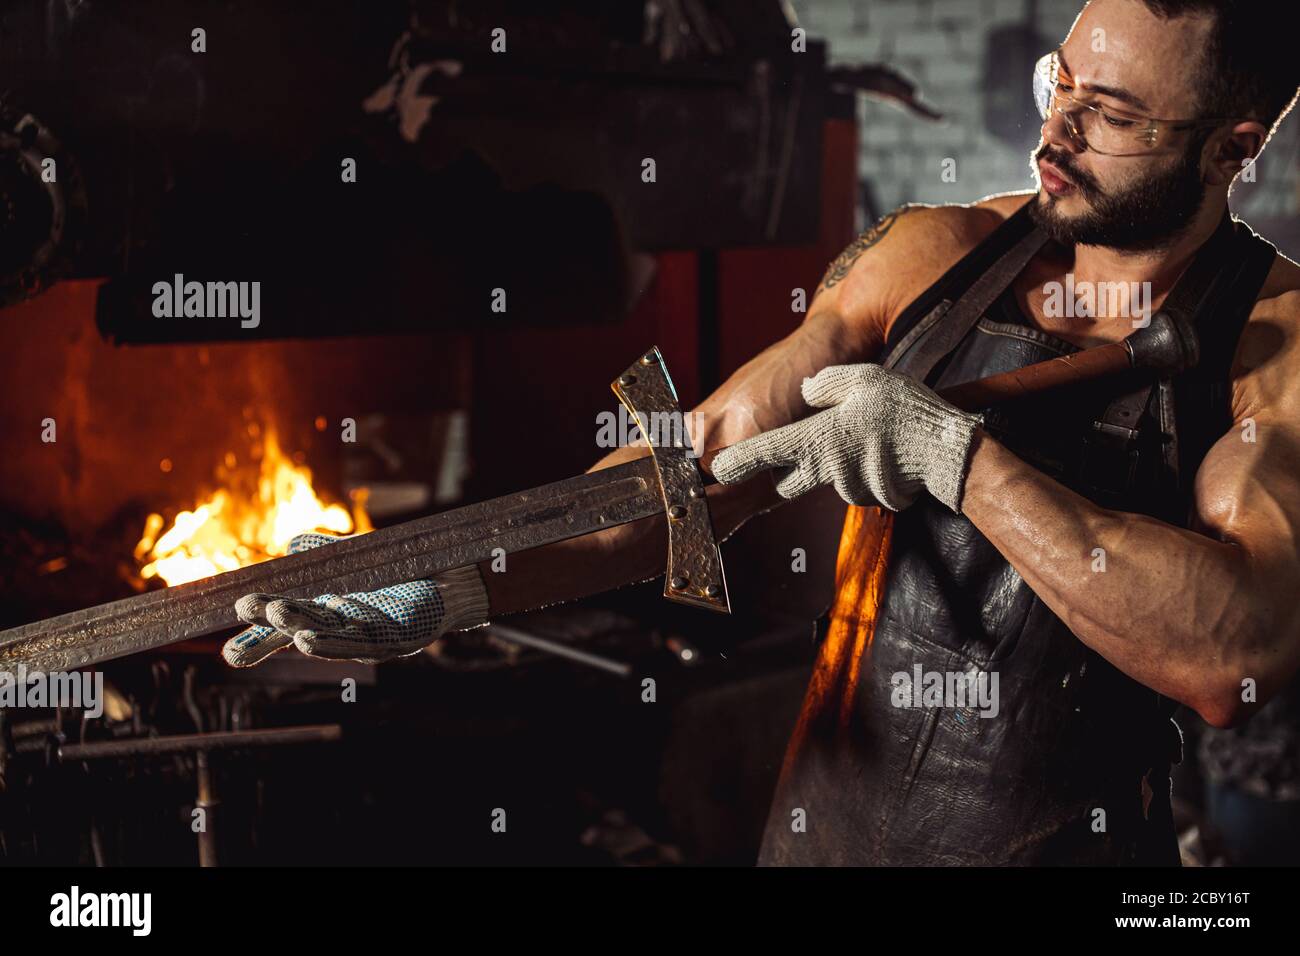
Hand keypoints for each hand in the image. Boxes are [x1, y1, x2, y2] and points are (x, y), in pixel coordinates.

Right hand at [222, 532, 489, 666]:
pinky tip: (306, 642)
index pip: (286, 628)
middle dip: (272, 620)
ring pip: (326, 634)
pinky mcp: (394, 642)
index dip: (258, 638)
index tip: (228, 650)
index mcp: (330, 613)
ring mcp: (368, 637)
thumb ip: (326, 554)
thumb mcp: (357, 560)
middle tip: (245, 607)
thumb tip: (291, 544)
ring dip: (297, 626)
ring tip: (273, 615)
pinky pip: (359, 645)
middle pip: (300, 628)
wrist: (453, 580)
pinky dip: (331, 645)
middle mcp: (344, 629)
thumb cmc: (402, 572)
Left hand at [710, 363, 981, 511]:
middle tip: (813, 445)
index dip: (737, 463)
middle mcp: (827, 469)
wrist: (945, 450)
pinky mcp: (871, 500)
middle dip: (790, 469)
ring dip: (842, 464)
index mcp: (817, 438)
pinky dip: (867, 473)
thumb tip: (807, 390)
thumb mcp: (863, 379)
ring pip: (830, 480)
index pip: (765, 453)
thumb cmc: (903, 410)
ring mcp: (849, 488)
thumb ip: (827, 384)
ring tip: (873, 439)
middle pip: (788, 480)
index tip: (717, 471)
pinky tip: (888, 455)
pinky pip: (859, 487)